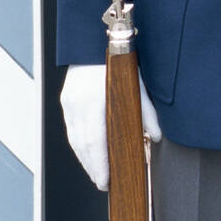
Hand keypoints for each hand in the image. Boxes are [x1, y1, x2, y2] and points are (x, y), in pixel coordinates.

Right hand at [60, 63, 161, 190]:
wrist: (96, 37)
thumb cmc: (119, 58)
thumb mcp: (137, 83)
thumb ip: (146, 112)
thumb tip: (154, 137)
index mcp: (95, 100)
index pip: (95, 142)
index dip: (98, 165)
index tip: (105, 182)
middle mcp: (78, 102)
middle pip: (81, 145)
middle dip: (92, 167)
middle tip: (103, 184)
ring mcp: (69, 100)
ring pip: (74, 139)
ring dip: (84, 158)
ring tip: (96, 172)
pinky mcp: (66, 98)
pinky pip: (71, 128)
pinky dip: (79, 144)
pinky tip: (87, 152)